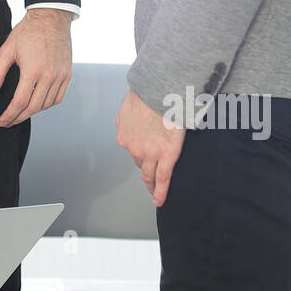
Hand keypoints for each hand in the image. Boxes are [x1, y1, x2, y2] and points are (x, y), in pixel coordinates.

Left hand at [0, 9, 72, 126]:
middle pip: (34, 107)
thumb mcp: (7, 50)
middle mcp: (49, 75)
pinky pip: (59, 97)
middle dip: (19, 117)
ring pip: (47, 104)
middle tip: (9, 121)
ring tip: (21, 112)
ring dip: (33, 112)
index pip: (20, 102)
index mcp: (32, 70)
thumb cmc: (27, 32)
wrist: (51, 18)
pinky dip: (47, 104)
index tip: (2, 121)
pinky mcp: (68, 74)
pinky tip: (38, 104)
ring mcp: (61, 76)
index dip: (9, 115)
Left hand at [115, 88, 185, 207]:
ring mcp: (150, 153)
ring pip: (149, 174)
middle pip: (139, 163)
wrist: (160, 90)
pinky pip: (162, 179)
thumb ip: (124, 118)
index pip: (131, 150)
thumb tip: (123, 123)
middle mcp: (134, 147)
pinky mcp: (167, 155)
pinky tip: (159, 201)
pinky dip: (160, 192)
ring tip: (154, 193)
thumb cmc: (147, 93)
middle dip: (145, 169)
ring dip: (150, 184)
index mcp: (124, 135)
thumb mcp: (126, 106)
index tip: (142, 159)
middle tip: (150, 178)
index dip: (138, 154)